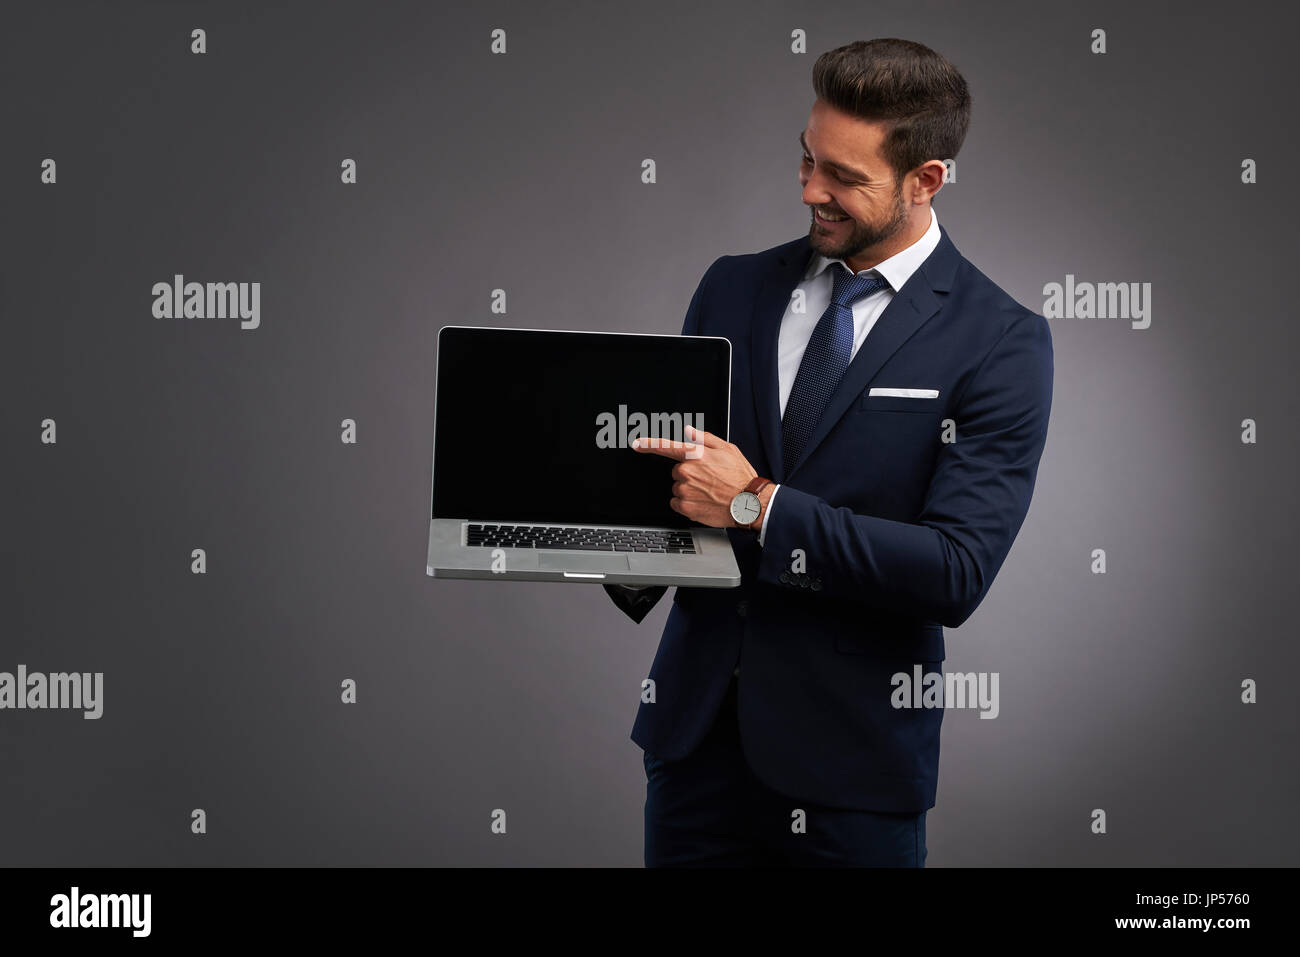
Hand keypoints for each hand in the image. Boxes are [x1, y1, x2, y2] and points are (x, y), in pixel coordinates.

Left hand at [631, 425, 757, 527]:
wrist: (748, 503)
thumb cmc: (740, 477)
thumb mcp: (728, 449)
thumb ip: (704, 438)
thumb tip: (689, 431)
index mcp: (696, 454)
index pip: (666, 447)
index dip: (649, 444)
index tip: (636, 444)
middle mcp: (687, 471)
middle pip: (677, 471)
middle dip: (688, 474)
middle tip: (707, 479)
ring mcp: (685, 490)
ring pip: (678, 488)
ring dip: (689, 489)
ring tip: (708, 492)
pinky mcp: (686, 507)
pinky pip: (677, 503)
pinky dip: (686, 503)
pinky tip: (702, 502)